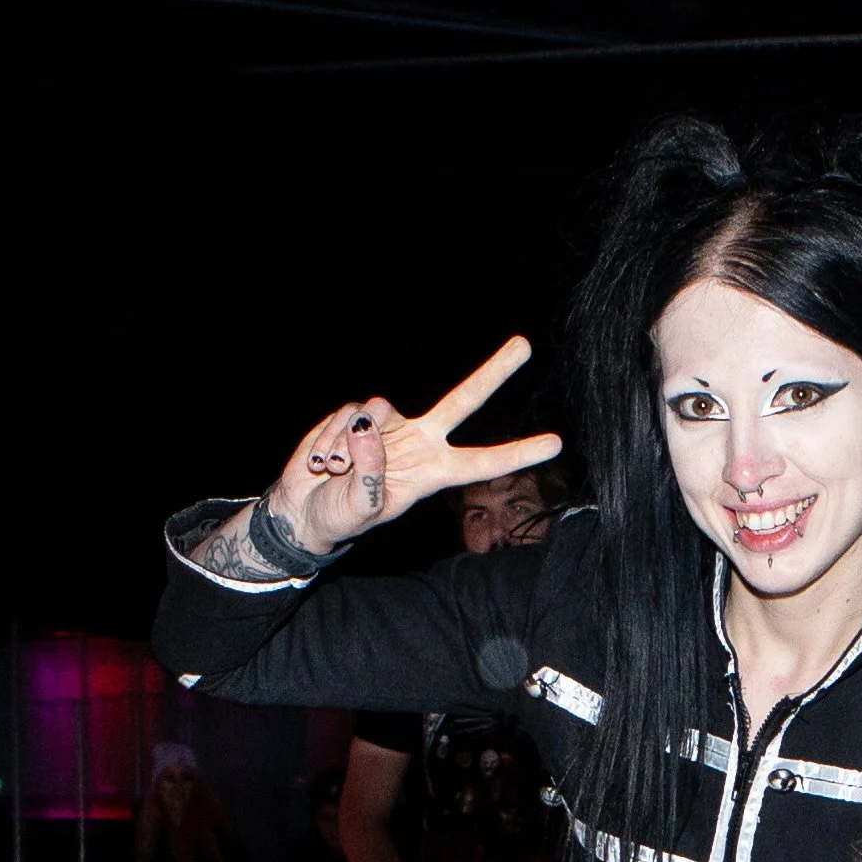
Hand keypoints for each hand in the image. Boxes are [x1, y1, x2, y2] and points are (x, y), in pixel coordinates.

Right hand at [265, 338, 560, 557]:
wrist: (306, 506)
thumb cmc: (340, 516)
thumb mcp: (358, 508)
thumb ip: (368, 474)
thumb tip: (368, 428)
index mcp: (433, 473)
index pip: (482, 462)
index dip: (517, 453)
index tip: (555, 443)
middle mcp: (420, 442)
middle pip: (463, 401)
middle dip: (494, 373)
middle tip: (526, 345)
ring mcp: (391, 425)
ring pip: (378, 410)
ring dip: (347, 444)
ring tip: (333, 471)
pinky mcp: (359, 414)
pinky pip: (349, 414)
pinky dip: (329, 438)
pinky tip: (322, 460)